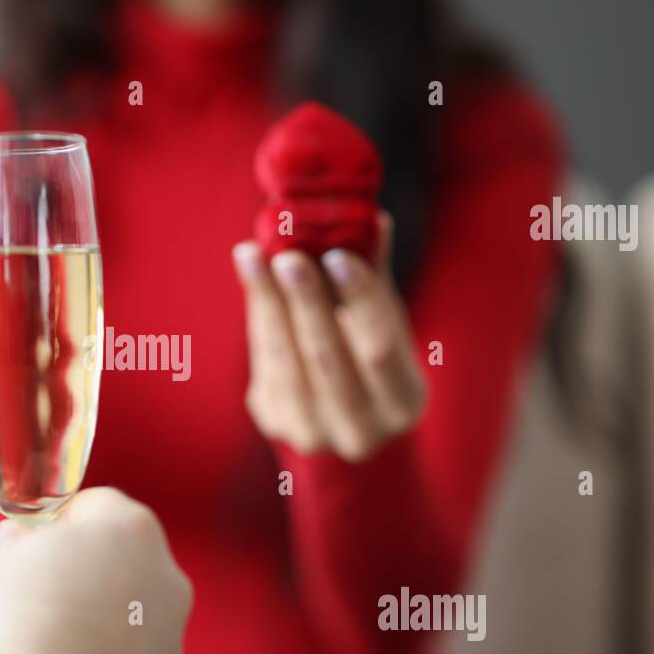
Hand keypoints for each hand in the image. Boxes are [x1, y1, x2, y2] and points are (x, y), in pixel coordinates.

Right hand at [0, 488, 192, 653]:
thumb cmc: (16, 628)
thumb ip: (10, 547)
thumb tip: (17, 545)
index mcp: (130, 527)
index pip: (91, 505)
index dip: (52, 524)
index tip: (24, 547)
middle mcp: (164, 575)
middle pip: (114, 558)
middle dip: (76, 571)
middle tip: (28, 595)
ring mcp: (170, 631)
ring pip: (123, 610)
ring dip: (91, 618)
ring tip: (42, 644)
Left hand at [232, 212, 426, 459]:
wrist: (343, 422)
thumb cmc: (371, 359)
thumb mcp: (387, 325)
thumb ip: (377, 277)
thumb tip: (373, 221)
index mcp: (402, 404)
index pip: (381, 350)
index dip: (361, 301)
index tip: (338, 256)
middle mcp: (359, 431)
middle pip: (327, 359)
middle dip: (305, 303)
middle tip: (287, 255)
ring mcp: (312, 433)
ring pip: (286, 362)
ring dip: (267, 303)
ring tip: (252, 254)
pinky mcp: (274, 422)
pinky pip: (263, 363)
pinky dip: (258, 315)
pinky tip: (250, 273)